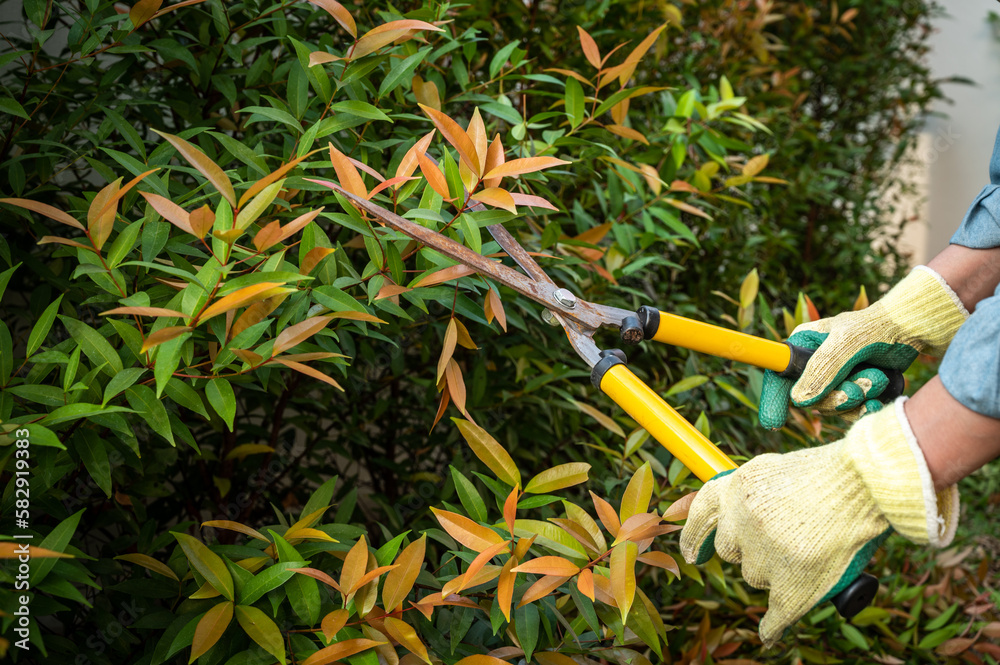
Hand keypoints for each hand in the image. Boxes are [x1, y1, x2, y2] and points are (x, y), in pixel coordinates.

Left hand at [680, 398, 958, 646]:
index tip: (690, 552)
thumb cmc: (827, 473)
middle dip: (746, 551)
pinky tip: (768, 634)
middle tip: (776, 542)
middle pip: (730, 551)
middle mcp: (742, 522)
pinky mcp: (791, 585)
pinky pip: (774, 616)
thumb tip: (729, 510)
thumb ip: (749, 490)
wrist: (863, 484)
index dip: (692, 534)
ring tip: (804, 553)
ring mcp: (765, 555)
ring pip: (756, 577)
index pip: (700, 513)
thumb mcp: (774, 467)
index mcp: (735, 488)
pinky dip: (772, 627)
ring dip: (771, 574)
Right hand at [758, 266, 967, 428]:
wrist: (914, 329)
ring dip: (859, 399)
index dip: (773, 398)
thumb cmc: (878, 326)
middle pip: (810, 399)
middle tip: (858, 389)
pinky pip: (852, 413)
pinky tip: (880, 397)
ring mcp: (836, 379)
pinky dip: (868, 408)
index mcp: (803, 346)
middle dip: (837, 398)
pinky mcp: (856, 389)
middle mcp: (815, 364)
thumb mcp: (846, 343)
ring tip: (878, 379)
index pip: (779, 375)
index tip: (773, 422)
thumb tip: (799, 400)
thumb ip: (822, 370)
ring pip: (833, 408)